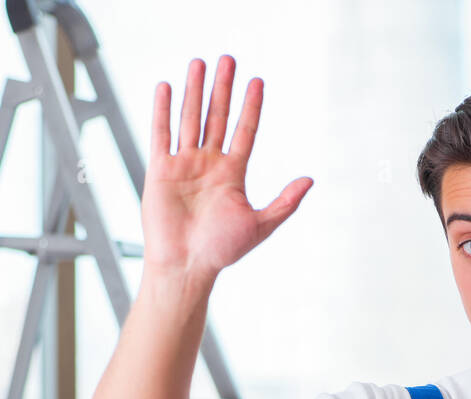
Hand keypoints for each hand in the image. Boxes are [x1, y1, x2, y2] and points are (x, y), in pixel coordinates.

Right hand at [141, 55, 312, 277]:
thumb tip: (310, 181)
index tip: (257, 82)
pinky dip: (162, 111)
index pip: (244, 131)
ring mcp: (184, 164)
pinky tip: (166, 87)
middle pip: (217, 116)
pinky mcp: (160, 170)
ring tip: (199, 63)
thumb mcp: (261, 224)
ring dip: (194, 91)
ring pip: (190, 119)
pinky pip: (161, 134)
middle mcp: (209, 164)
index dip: (251, 107)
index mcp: (232, 174)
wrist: (187, 266)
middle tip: (228, 59)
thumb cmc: (222, 251)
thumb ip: (285, 202)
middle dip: (223, 88)